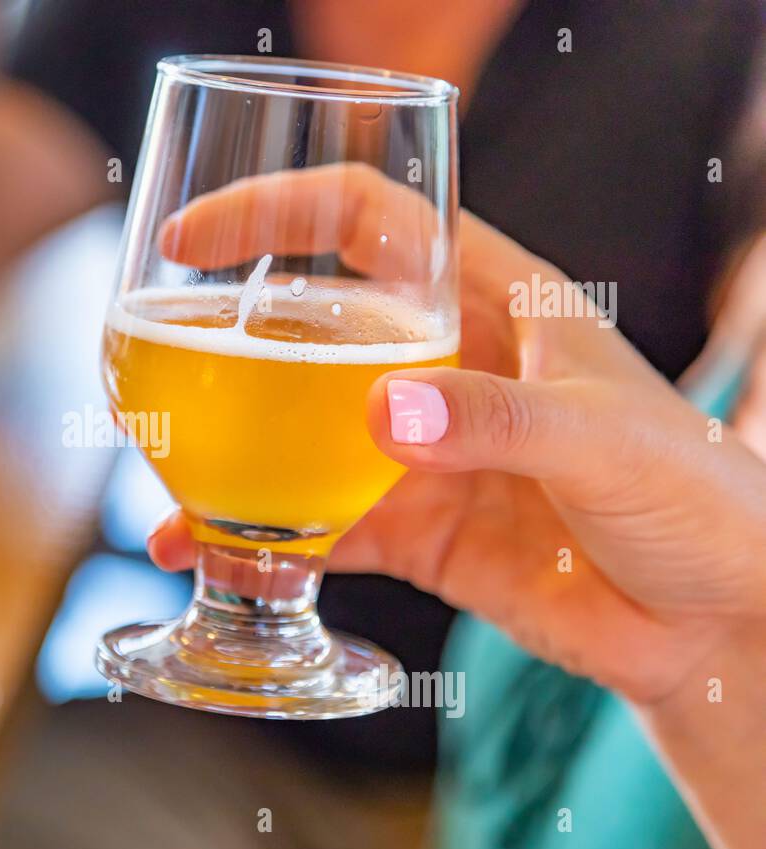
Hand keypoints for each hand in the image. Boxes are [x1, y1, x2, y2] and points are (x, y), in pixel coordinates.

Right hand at [147, 164, 765, 704]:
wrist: (721, 625)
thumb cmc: (700, 501)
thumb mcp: (607, 442)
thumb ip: (498, 422)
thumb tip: (383, 412)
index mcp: (492, 304)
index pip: (366, 222)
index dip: (274, 215)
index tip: (189, 243)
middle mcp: (440, 367)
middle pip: (306, 330)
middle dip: (224, 347)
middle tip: (149, 379)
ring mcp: (418, 454)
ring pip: (293, 436)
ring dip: (224, 458)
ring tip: (162, 489)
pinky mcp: (412, 531)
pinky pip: (313, 527)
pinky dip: (257, 541)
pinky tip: (206, 552)